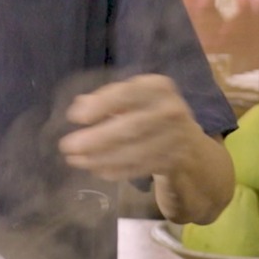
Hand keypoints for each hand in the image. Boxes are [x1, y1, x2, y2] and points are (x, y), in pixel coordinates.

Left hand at [57, 73, 211, 182]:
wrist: (190, 144)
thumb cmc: (151, 114)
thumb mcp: (134, 99)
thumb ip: (107, 99)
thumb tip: (80, 106)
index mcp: (159, 87)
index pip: (127, 93)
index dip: (100, 104)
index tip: (75, 117)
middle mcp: (171, 110)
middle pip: (131, 126)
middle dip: (96, 138)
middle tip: (68, 146)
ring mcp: (176, 138)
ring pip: (134, 151)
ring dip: (101, 158)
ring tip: (75, 160)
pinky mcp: (175, 161)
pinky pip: (141, 168)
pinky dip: (116, 170)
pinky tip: (96, 170)